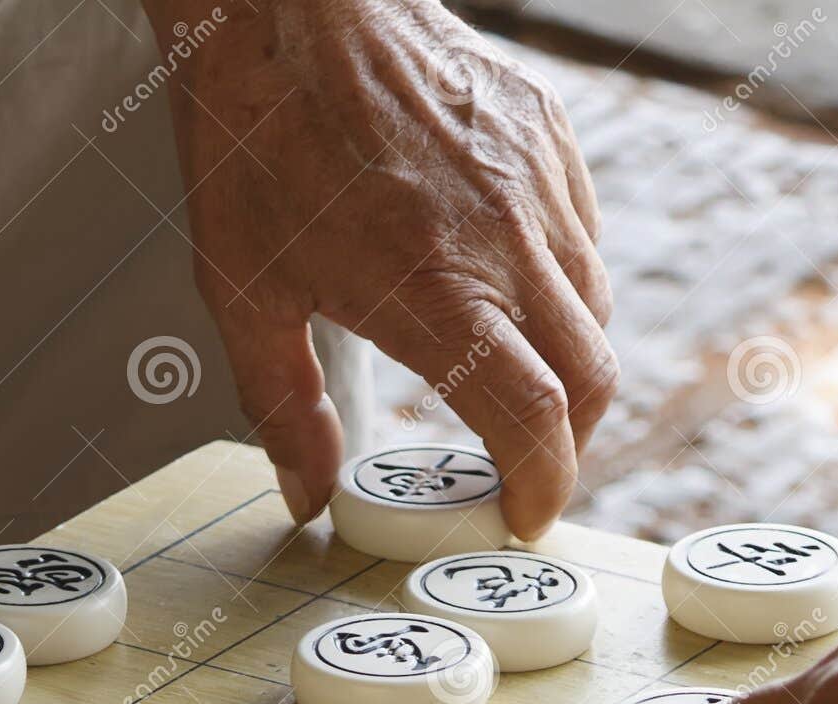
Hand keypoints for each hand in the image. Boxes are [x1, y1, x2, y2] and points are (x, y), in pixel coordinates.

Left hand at [145, 0, 614, 535]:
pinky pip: (582, 240)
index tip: (524, 517)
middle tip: (524, 468)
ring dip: (567, 370)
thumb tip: (308, 492)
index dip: (543, 484)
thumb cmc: (255, 134)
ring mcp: (538, 182)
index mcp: (436, 288)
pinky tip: (508, 297)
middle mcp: (506, 238)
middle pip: (592, 379)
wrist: (286, 0)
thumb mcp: (242, 291)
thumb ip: (284, 406)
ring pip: (595, 311)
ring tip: (511, 387)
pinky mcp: (548, 137)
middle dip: (568, 445)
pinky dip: (562, 292)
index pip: (536, 418)